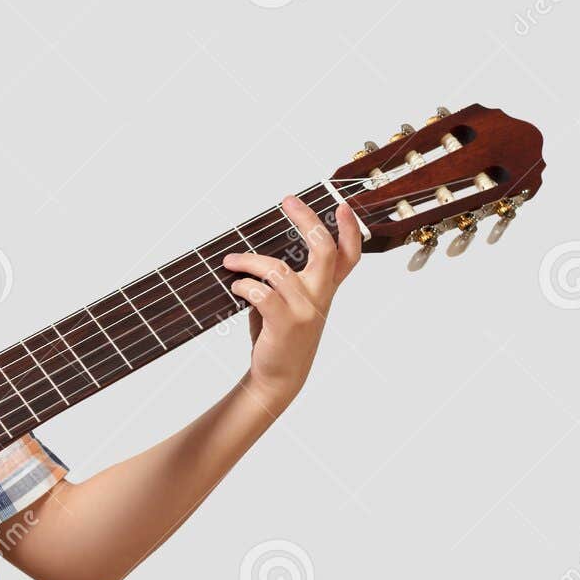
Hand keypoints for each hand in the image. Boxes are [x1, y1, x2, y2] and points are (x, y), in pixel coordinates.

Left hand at [221, 195, 361, 414]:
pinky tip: (235, 287)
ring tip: (230, 261)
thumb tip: (254, 253)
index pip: (349, 256)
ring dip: (249, 261)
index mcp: (325, 290)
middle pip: (323, 250)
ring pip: (279, 270)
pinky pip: (262, 294)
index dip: (349, 229)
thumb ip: (283, 279)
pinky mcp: (285, 325)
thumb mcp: (289, 303)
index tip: (341, 205)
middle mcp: (320, 297)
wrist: (277, 378)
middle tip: (287, 201)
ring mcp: (305, 311)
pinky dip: (245, 286)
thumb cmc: (279, 335)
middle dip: (307, 220)